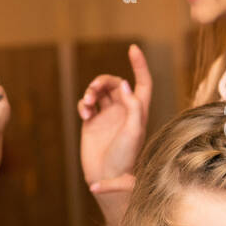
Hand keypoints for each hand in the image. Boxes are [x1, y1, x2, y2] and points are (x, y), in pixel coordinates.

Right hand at [78, 44, 151, 188]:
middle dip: (104, 81)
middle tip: (95, 90)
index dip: (139, 65)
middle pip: (115, 83)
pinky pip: (87, 104)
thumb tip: (123, 83)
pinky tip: (84, 112)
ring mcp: (107, 117)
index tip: (132, 49)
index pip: (142, 82)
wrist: (107, 176)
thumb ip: (131, 106)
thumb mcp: (134, 130)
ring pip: (99, 92)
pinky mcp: (91, 123)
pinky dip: (84, 103)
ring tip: (88, 103)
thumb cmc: (126, 157)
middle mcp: (123, 111)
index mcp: (139, 111)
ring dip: (92, 91)